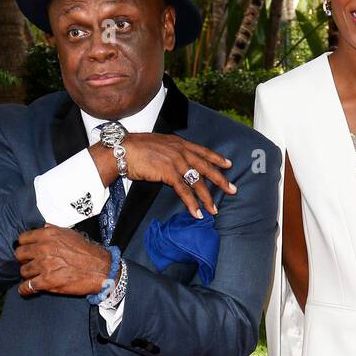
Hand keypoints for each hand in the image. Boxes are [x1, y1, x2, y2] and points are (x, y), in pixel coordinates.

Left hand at [14, 225, 110, 296]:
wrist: (100, 269)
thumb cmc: (87, 252)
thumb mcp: (70, 233)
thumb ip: (53, 230)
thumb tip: (43, 227)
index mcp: (47, 235)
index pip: (23, 239)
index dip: (24, 246)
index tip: (27, 251)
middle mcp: (43, 248)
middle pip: (20, 255)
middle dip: (23, 260)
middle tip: (29, 264)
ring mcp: (44, 265)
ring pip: (23, 271)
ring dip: (27, 275)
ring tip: (32, 277)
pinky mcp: (47, 282)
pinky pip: (27, 287)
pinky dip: (25, 289)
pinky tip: (26, 290)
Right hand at [90, 133, 236, 218]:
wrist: (122, 150)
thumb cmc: (136, 148)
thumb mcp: (158, 145)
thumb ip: (170, 152)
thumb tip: (175, 161)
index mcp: (178, 143)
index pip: (202, 151)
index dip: (216, 158)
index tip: (228, 165)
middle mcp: (180, 150)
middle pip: (205, 167)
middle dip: (220, 180)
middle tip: (233, 190)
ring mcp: (175, 161)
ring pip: (197, 181)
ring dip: (207, 197)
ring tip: (214, 210)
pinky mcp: (168, 173)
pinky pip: (184, 191)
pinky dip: (191, 203)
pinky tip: (197, 213)